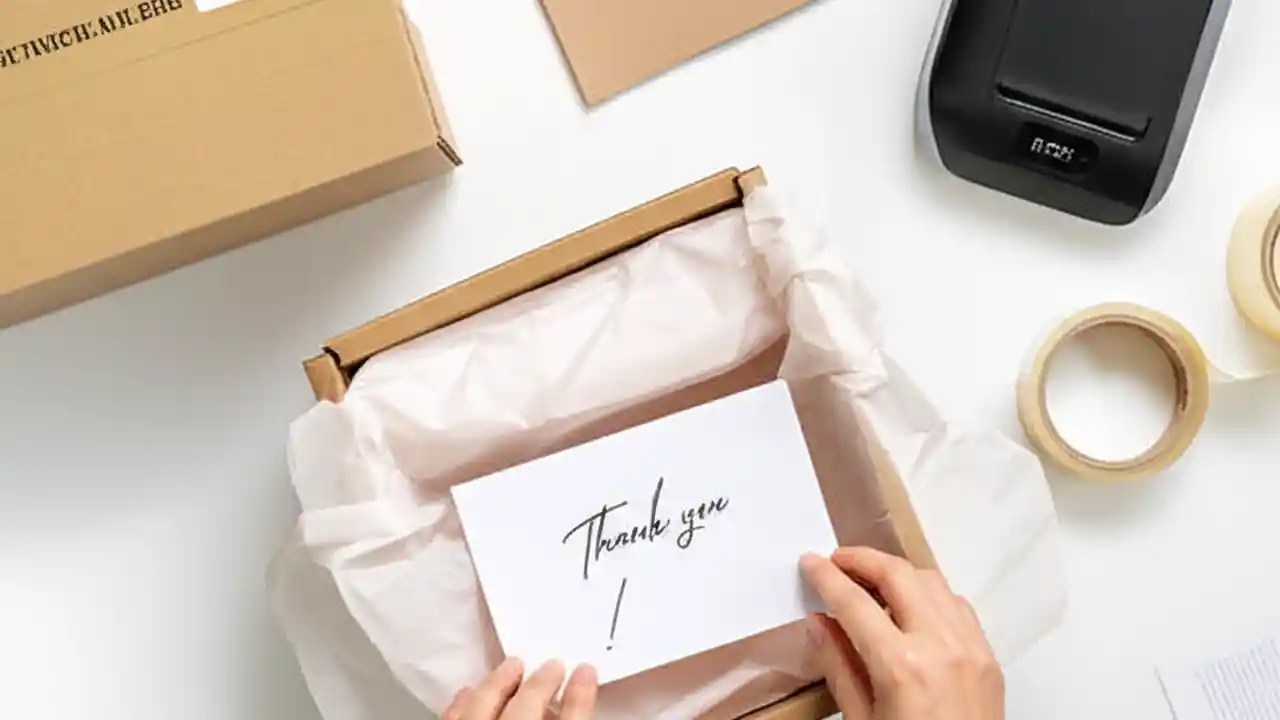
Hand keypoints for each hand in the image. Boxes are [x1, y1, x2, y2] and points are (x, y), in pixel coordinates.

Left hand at [442, 658, 596, 719]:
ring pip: (482, 708)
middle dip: (540, 685)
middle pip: (526, 709)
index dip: (579, 697)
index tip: (586, 673)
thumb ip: (566, 718)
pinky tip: (466, 694)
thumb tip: (574, 691)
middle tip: (553, 665)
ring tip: (510, 667)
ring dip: (497, 686)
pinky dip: (460, 706)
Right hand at [799, 548, 1003, 719]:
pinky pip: (958, 606)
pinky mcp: (988, 657)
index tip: (812, 563)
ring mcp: (970, 648)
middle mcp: (940, 646)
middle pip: (898, 574)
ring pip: (932, 582)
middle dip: (863, 560)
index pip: (854, 602)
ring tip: (872, 583)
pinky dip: (930, 595)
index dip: (828, 578)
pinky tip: (912, 609)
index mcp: (901, 666)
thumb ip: (839, 667)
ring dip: (898, 573)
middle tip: (838, 561)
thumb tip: (820, 623)